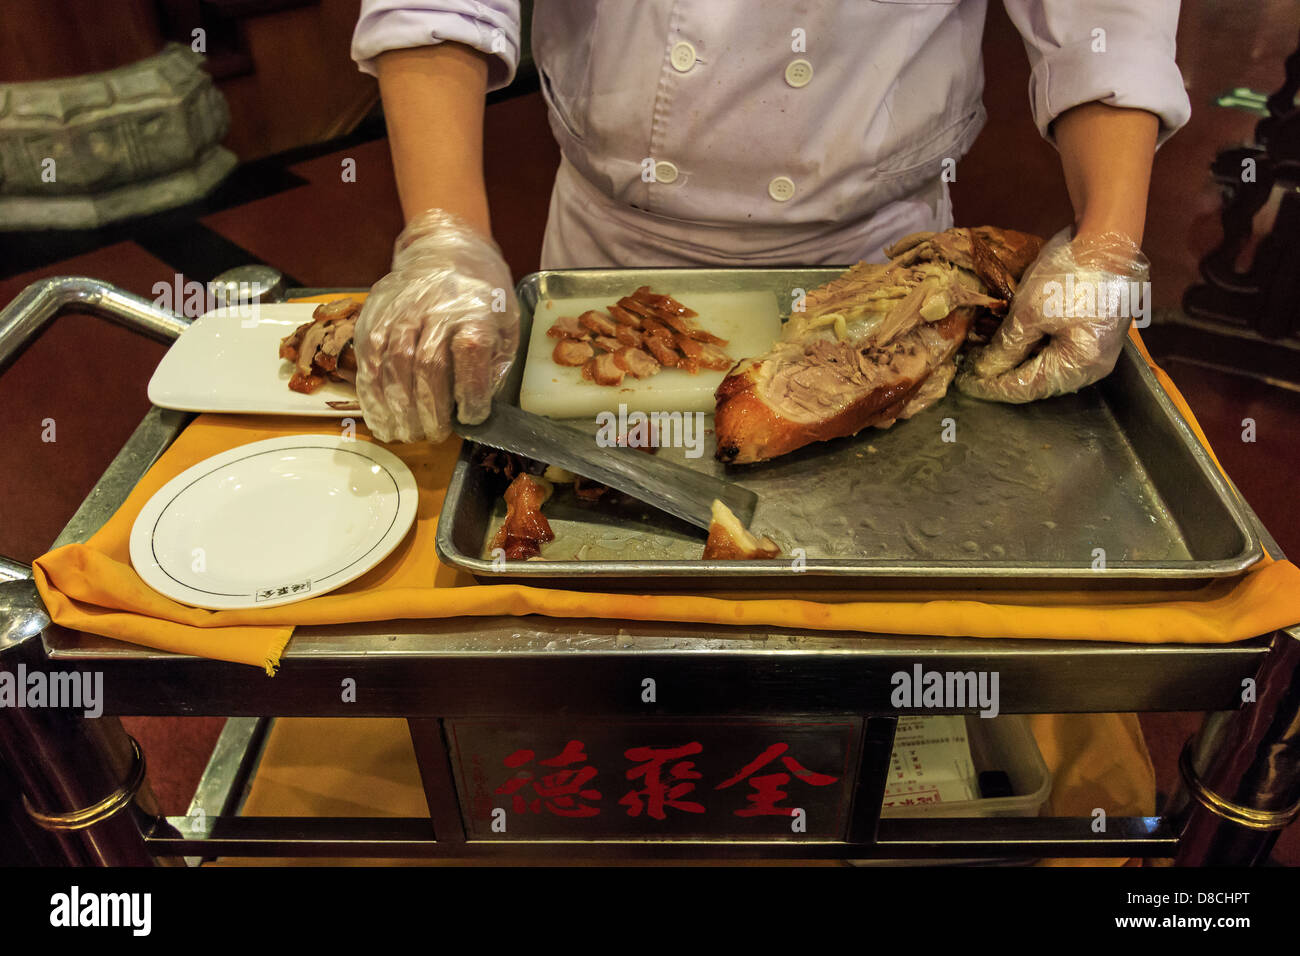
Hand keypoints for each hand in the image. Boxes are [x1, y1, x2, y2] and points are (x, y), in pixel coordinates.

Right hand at [354, 208, 519, 442]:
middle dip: (430, 409)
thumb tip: (478, 408)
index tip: (472, 416)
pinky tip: (381, 419)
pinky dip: (372, 395)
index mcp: (475, 310)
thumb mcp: (505, 323)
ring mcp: (399, 311)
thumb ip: (495, 362)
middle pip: (427, 364)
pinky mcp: (373, 316)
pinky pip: (368, 360)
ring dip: (398, 408)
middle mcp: (434, 308)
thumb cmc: (481, 296)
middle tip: (434, 435)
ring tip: (406, 435)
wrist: (445, 250)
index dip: (470, 390)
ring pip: (392, 365)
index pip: (471, 351)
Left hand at [954, 227, 1148, 402]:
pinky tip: (1011, 339)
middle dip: (1003, 374)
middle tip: (970, 369)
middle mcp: (1092, 365)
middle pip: (1038, 380)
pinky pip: (1057, 347)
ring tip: (985, 354)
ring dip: (1016, 359)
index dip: (992, 387)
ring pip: (1046, 364)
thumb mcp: (1030, 314)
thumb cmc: (1069, 277)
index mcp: (1079, 366)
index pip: (1026, 388)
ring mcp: (1095, 348)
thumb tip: (984, 371)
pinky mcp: (1092, 330)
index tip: (965, 383)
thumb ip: (1006, 348)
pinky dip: (1033, 345)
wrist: (1108, 236)